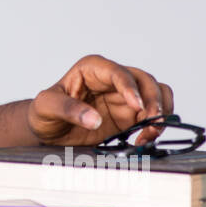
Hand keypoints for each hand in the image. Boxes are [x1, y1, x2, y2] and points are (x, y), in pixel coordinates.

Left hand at [27, 54, 173, 147]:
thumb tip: (93, 119)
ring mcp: (124, 96)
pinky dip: (157, 124)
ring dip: (161, 110)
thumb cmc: (44, 113)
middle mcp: (112, 79)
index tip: (137, 106)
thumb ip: (67, 110)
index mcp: (92, 69)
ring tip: (151, 131)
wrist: (48, 131)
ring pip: (156, 93)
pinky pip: (154, 114)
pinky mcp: (130, 115)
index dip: (130, 87)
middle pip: (144, 80)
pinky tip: (145, 137)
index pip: (117, 72)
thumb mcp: (45, 107)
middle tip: (152, 121)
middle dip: (153, 100)